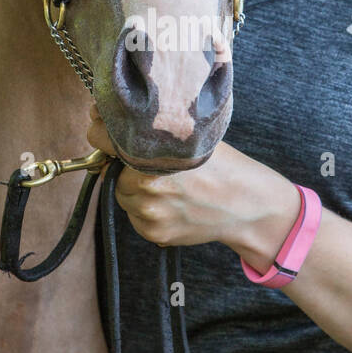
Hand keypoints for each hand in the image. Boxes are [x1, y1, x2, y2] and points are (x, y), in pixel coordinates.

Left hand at [85, 103, 297, 255]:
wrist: (248, 206)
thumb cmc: (223, 166)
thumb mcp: (193, 136)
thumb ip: (153, 130)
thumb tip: (107, 118)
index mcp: (155, 156)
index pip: (105, 139)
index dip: (103, 131)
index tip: (103, 127)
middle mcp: (147, 186)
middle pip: (113, 171)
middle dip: (126, 166)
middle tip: (156, 164)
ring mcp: (149, 213)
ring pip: (124, 195)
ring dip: (136, 189)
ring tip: (169, 185)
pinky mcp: (153, 233)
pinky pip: (136, 216)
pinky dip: (147, 209)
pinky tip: (173, 202)